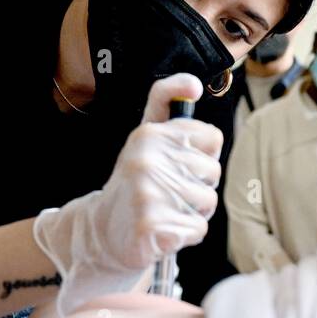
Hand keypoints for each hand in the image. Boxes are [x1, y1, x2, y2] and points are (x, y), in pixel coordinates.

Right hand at [34, 73, 224, 314]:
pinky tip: (163, 229)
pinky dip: (186, 234)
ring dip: (193, 211)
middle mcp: (145, 159)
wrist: (103, 231)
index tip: (178, 162)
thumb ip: (166, 102)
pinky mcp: (151, 226)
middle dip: (198, 185)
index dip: (201, 153)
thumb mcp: (147, 136)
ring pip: (208, 202)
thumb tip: (192, 83)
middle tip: (168, 191)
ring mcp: (146, 193)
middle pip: (213, 171)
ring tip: (165, 210)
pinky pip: (198, 229)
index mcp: (148, 134)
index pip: (212, 137)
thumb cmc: (136, 181)